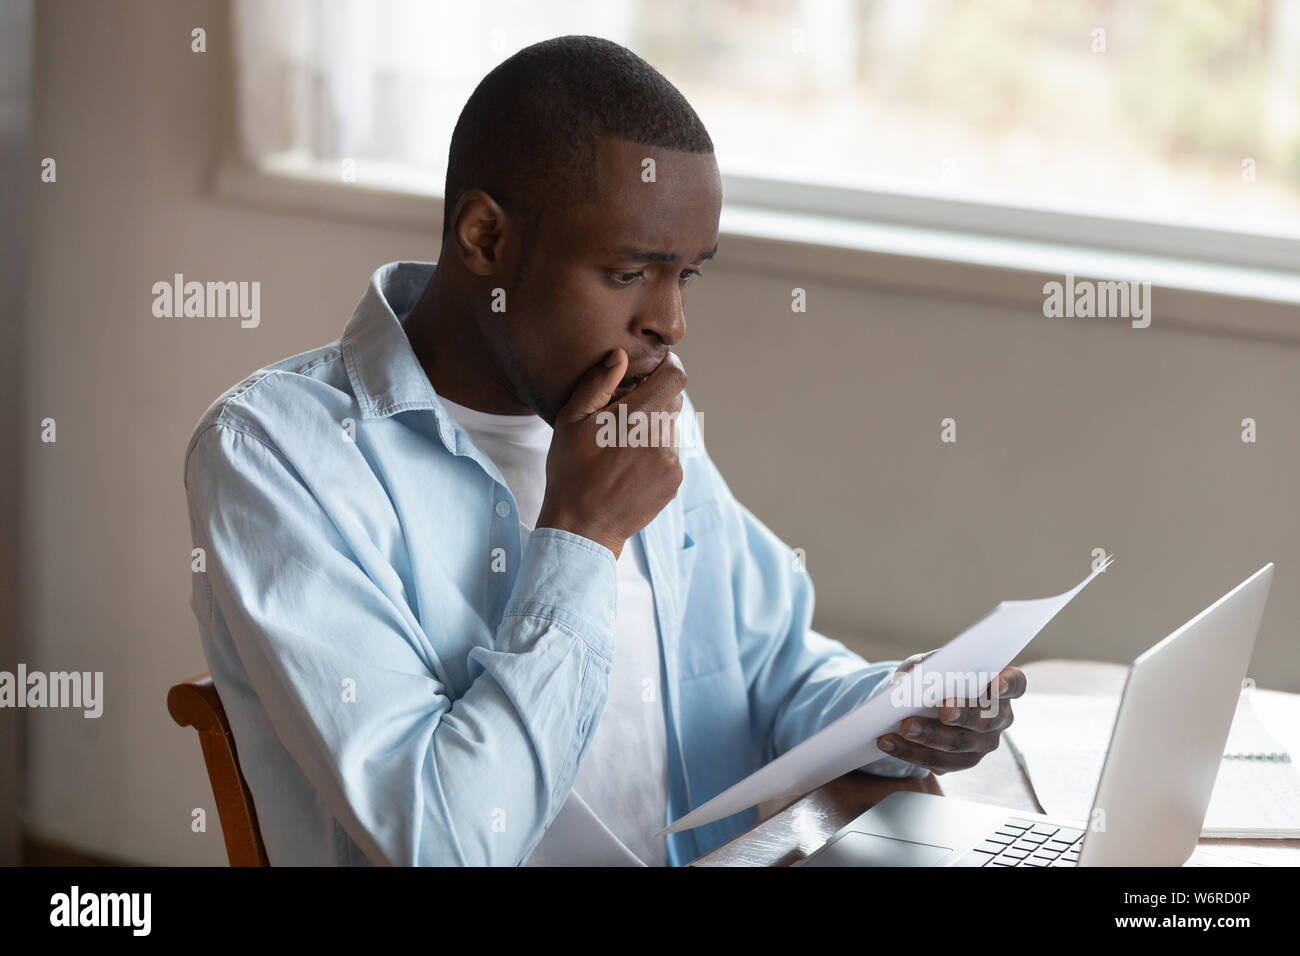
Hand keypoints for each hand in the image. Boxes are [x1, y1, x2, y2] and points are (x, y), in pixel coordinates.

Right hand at [536, 347, 686, 558]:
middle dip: (654, 397)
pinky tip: (629, 465)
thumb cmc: (571, 471)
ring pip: (671, 427)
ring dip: (653, 426)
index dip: (668, 365)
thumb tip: (620, 355)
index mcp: (637, 418)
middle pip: (673, 400)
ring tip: (622, 444)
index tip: (655, 367)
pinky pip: (671, 453)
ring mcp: (671, 462)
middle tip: (626, 410)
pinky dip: (655, 451)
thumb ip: (597, 384)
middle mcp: (661, 439)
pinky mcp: (674, 481)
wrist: (582, 526)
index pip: (675, 377)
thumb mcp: (571, 421)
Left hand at [875, 653, 1026, 774]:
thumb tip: (920, 676)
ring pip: (960, 744)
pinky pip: (940, 761)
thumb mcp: (929, 663)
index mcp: (999, 685)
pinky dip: (911, 752)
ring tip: (904, 727)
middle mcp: (999, 716)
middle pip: (986, 719)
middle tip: (943, 710)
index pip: (1015, 684)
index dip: (1009, 684)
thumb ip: (929, 665)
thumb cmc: (932, 676)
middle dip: (964, 714)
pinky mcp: (964, 760)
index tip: (997, 684)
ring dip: (930, 736)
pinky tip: (889, 742)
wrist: (919, 700)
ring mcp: (984, 742)